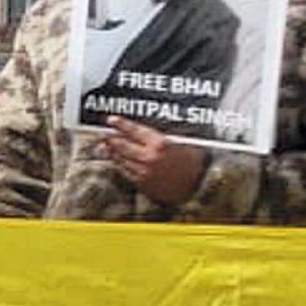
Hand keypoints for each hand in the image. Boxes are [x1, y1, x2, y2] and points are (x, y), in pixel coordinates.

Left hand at [95, 117, 212, 207]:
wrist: (200, 186)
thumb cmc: (195, 163)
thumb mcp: (180, 144)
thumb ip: (159, 138)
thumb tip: (141, 132)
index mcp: (160, 144)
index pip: (135, 130)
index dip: (121, 124)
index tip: (112, 120)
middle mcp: (149, 157)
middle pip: (122, 145)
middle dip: (111, 138)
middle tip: (105, 133)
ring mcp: (144, 171)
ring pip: (121, 159)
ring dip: (112, 151)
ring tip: (106, 145)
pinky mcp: (142, 183)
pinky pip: (125, 171)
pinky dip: (119, 164)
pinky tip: (116, 160)